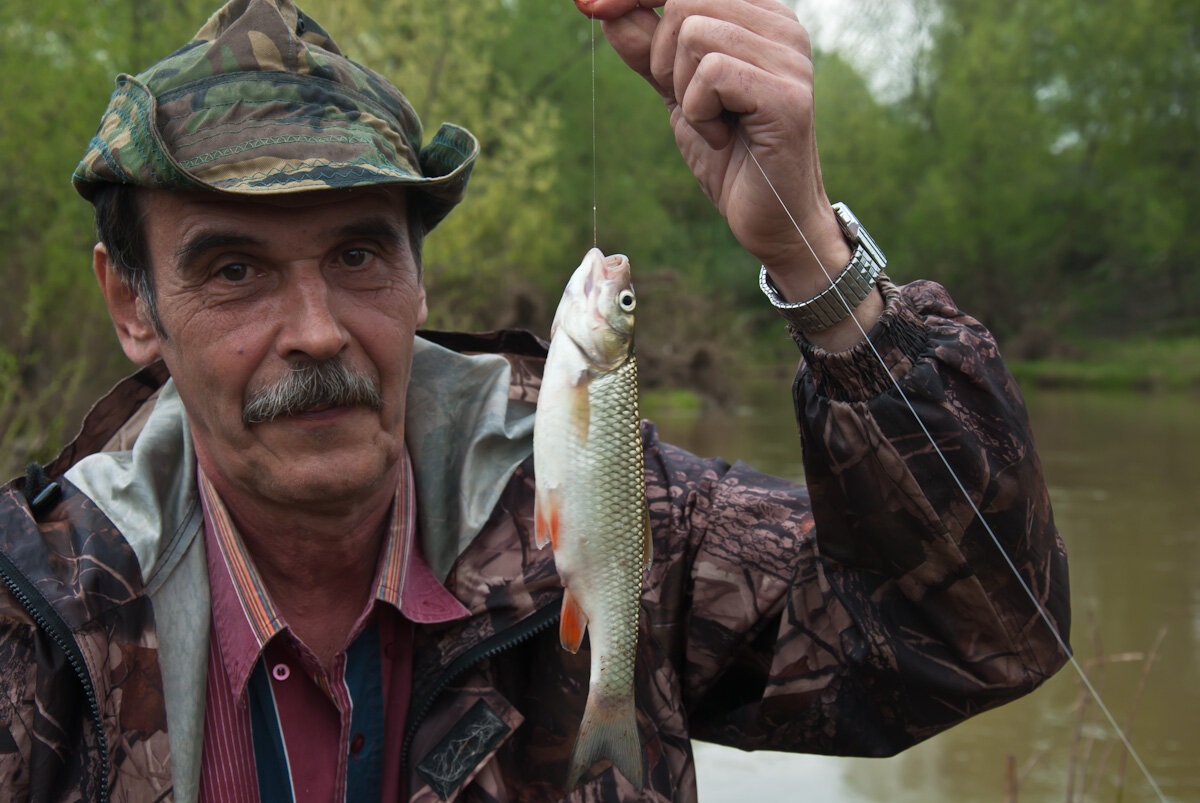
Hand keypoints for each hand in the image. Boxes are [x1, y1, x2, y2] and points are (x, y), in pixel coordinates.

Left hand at [577, 0, 853, 305]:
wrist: (768, 217)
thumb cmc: (729, 153)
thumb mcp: (675, 92)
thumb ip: (646, 48)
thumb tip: (604, 6)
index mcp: (760, 15)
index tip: (590, 5)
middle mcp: (781, 26)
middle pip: (684, 0)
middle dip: (660, 55)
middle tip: (683, 100)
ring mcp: (789, 57)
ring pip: (692, 34)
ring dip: (682, 89)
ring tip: (712, 122)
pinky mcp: (786, 94)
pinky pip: (710, 75)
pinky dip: (699, 113)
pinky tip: (723, 136)